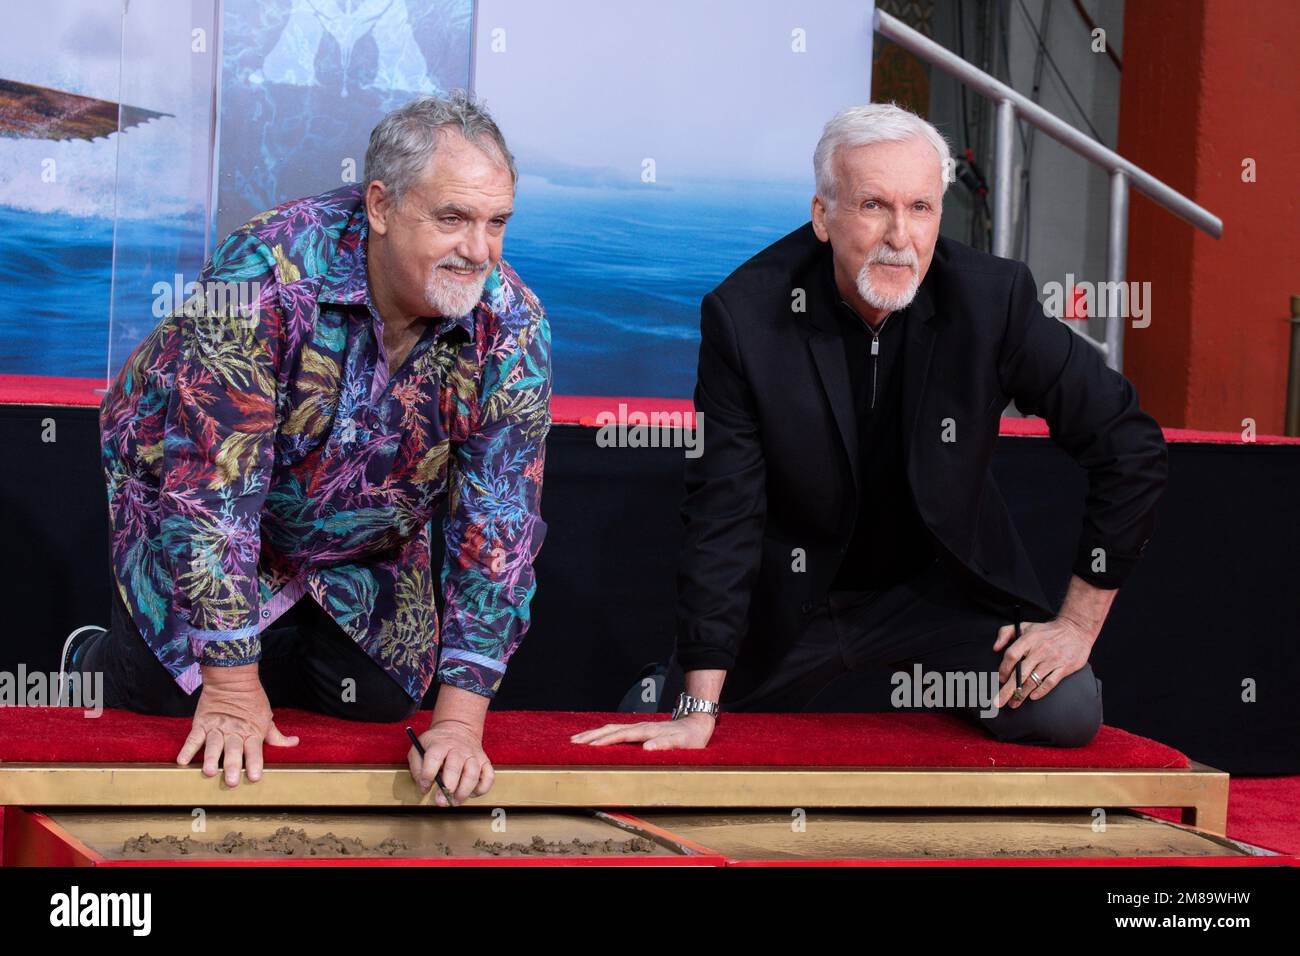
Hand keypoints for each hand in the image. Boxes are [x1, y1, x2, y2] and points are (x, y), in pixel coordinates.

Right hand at [176, 664, 298, 786]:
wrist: (232, 678)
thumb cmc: (252, 700)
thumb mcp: (267, 718)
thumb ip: (277, 736)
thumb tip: (294, 743)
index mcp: (252, 732)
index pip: (254, 750)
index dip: (255, 763)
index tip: (255, 777)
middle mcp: (234, 732)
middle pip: (233, 750)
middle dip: (232, 766)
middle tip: (231, 781)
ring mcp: (217, 728)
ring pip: (214, 745)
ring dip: (211, 759)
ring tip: (209, 772)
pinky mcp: (202, 723)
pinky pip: (194, 737)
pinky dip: (187, 749)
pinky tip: (182, 761)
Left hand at [408, 718, 492, 806]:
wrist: (458, 729)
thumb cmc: (436, 744)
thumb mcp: (419, 748)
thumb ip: (417, 767)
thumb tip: (424, 786)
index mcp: (440, 744)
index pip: (434, 758)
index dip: (427, 775)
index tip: (424, 786)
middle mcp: (459, 748)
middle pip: (455, 767)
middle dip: (448, 788)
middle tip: (441, 801)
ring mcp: (473, 755)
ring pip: (473, 774)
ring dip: (464, 791)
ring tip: (455, 800)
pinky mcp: (484, 761)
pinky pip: (488, 777)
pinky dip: (481, 789)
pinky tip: (470, 792)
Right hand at [569, 713, 715, 750]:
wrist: (696, 723)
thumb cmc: (690, 737)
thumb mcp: (682, 743)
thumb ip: (665, 744)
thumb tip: (647, 748)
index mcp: (648, 731)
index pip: (622, 735)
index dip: (605, 741)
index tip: (590, 746)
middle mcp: (640, 727)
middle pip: (611, 730)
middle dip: (592, 736)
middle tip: (574, 742)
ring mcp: (639, 726)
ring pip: (612, 728)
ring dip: (594, 733)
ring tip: (578, 739)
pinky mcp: (639, 729)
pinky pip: (617, 730)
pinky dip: (603, 732)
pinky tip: (596, 736)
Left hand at [993, 616, 1094, 708]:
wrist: (1075, 629)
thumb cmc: (1046, 631)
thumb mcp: (1024, 626)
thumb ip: (1005, 633)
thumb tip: (995, 648)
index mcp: (1028, 640)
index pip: (1012, 656)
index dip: (1004, 669)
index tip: (1000, 679)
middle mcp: (1040, 650)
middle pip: (1020, 673)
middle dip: (1008, 690)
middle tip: (999, 701)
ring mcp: (1053, 660)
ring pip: (1034, 680)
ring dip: (1022, 694)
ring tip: (1014, 703)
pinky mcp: (1064, 667)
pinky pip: (1050, 682)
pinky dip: (1041, 691)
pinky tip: (1033, 697)